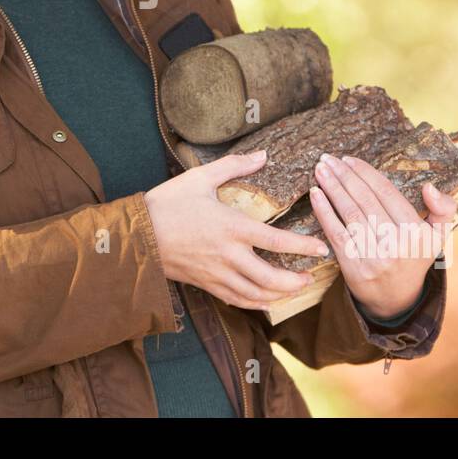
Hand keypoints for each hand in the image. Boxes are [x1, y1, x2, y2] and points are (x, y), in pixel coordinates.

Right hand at [144, 151, 328, 309]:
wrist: (136, 233)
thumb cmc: (168, 202)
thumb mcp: (200, 177)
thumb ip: (235, 166)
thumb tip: (263, 155)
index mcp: (231, 227)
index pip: (276, 241)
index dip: (302, 247)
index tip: (321, 249)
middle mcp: (227, 255)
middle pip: (271, 277)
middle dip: (295, 281)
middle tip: (311, 277)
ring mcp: (216, 273)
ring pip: (255, 294)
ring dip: (278, 295)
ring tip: (294, 289)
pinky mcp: (205, 283)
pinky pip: (235, 299)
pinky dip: (254, 303)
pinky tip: (265, 301)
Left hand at [309, 154, 455, 318]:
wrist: (395, 299)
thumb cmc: (413, 257)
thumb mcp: (437, 236)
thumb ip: (443, 209)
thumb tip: (430, 187)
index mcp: (417, 233)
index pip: (386, 193)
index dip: (365, 173)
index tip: (349, 159)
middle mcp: (396, 245)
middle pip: (365, 200)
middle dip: (344, 176)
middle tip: (328, 159)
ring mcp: (373, 257)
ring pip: (349, 213)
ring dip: (331, 188)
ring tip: (320, 170)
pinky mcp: (353, 267)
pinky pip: (335, 233)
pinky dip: (323, 211)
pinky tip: (315, 194)